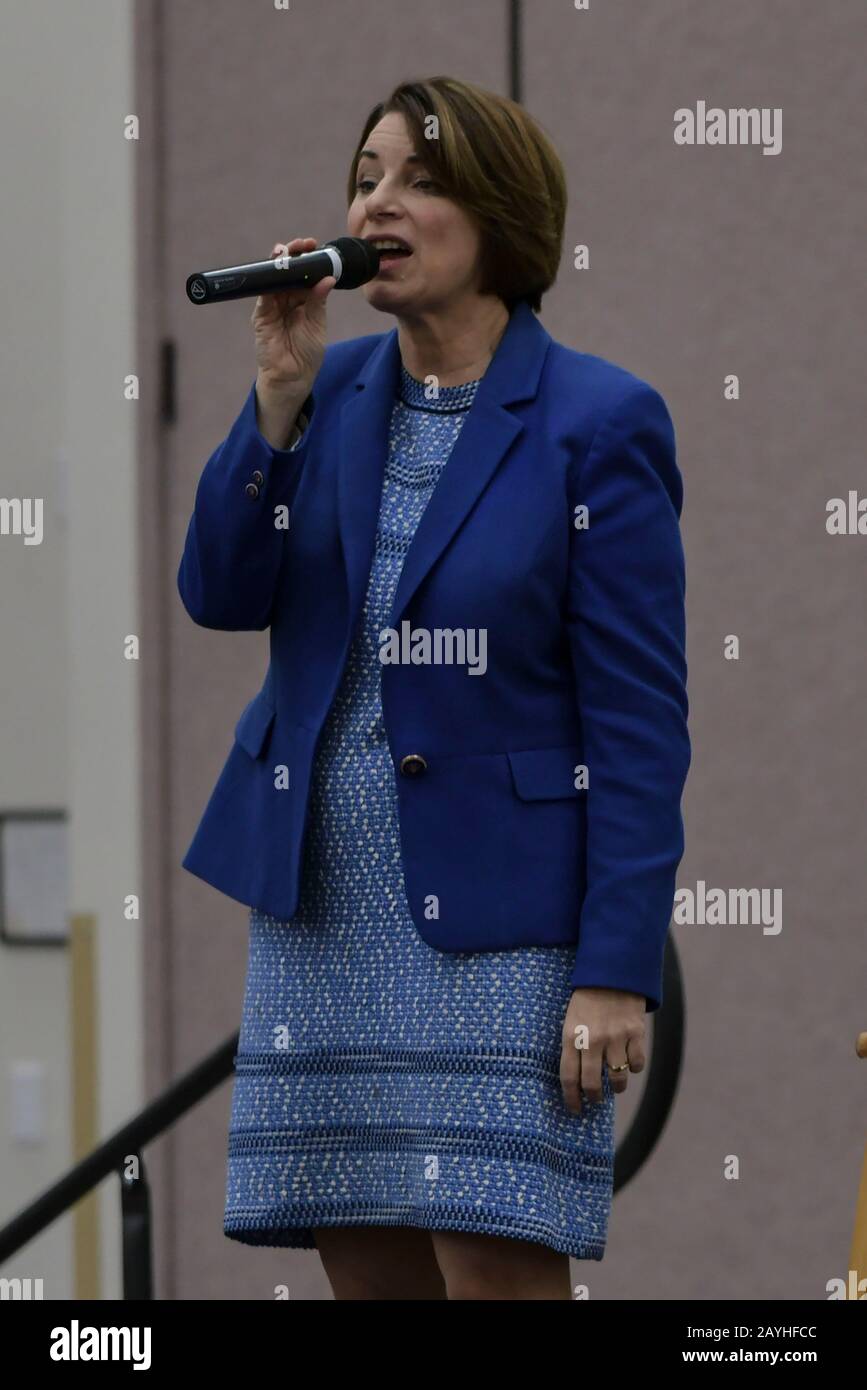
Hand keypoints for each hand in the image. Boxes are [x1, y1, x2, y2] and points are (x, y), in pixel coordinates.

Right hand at [252, 236, 334, 398]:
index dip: (308, 258)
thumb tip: (328, 278)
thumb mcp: (317, 323)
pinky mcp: (261, 314)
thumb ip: (318, 300)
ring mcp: (272, 305)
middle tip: (301, 244)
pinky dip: (268, 281)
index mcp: (304, 298)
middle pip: (287, 270)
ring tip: (286, 251)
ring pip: (273, 277)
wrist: (293, 376)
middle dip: (293, 254)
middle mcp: (287, 298)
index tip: (314, 245)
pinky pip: (263, 293)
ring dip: (279, 262)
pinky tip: (275, 270)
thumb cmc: (307, 353)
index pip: (304, 272)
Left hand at [559, 987, 646, 1114]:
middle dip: (594, 1098)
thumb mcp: (571, 1019)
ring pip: (618, 1077)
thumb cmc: (587, 999)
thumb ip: (573, 1046)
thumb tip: (577, 1078)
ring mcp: (615, 1037)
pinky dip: (634, 1068)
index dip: (571, 1098)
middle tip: (595, 1100)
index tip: (574, 1109)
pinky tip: (629, 1063)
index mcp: (571, 1036)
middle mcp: (592, 1040)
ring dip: (617, 1087)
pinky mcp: (635, 1033)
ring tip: (615, 1086)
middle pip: (592, 1084)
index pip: (569, 1077)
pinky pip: (637, 1063)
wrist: (611, 972)